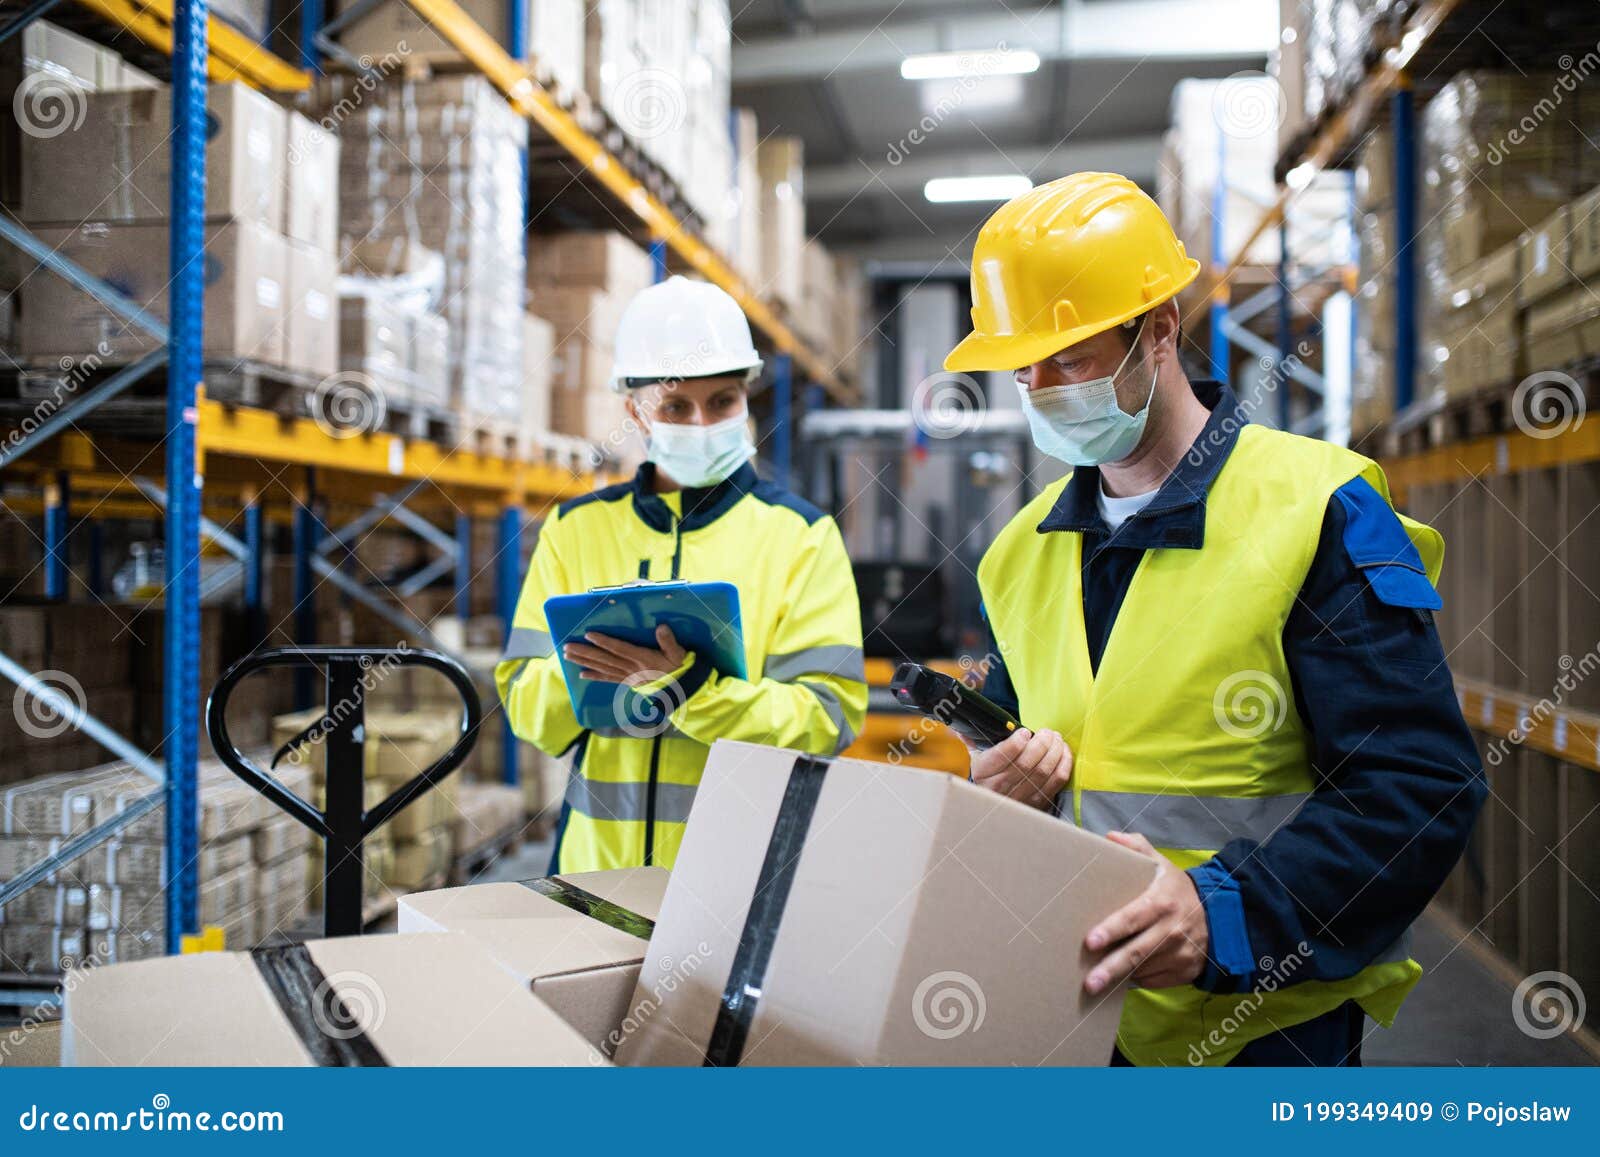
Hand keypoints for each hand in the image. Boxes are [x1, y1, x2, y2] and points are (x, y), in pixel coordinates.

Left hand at [564, 625, 686, 684]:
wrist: (679, 688)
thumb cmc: (678, 667)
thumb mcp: (678, 653)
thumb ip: (669, 641)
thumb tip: (661, 627)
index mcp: (642, 658)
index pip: (620, 648)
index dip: (605, 642)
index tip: (589, 634)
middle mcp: (631, 668)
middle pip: (604, 659)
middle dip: (585, 652)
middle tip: (567, 646)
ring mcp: (627, 676)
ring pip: (602, 667)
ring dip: (584, 661)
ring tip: (568, 656)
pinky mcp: (626, 682)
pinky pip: (608, 679)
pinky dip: (594, 676)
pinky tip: (582, 674)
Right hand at [968, 726, 1071, 810]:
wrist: (994, 803)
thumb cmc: (988, 772)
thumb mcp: (977, 755)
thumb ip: (973, 737)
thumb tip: (964, 723)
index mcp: (982, 772)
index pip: (1000, 757)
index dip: (1016, 743)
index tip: (1025, 732)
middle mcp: (999, 788)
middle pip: (1026, 764)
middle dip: (1041, 743)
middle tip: (1047, 732)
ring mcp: (1020, 798)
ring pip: (1043, 772)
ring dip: (1055, 751)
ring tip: (1056, 739)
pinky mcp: (1038, 803)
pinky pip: (1057, 782)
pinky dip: (1064, 763)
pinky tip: (1063, 751)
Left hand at [1084, 831, 1208, 993]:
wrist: (1220, 918)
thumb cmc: (1178, 891)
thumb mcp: (1162, 865)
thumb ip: (1137, 847)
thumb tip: (1110, 837)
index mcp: (1161, 902)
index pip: (1133, 918)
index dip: (1111, 930)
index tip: (1090, 941)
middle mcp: (1171, 930)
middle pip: (1136, 952)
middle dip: (1110, 968)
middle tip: (1089, 982)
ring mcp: (1178, 954)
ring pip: (1143, 969)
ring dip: (1119, 977)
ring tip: (1094, 984)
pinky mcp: (1183, 973)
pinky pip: (1153, 980)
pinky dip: (1136, 980)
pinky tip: (1119, 980)